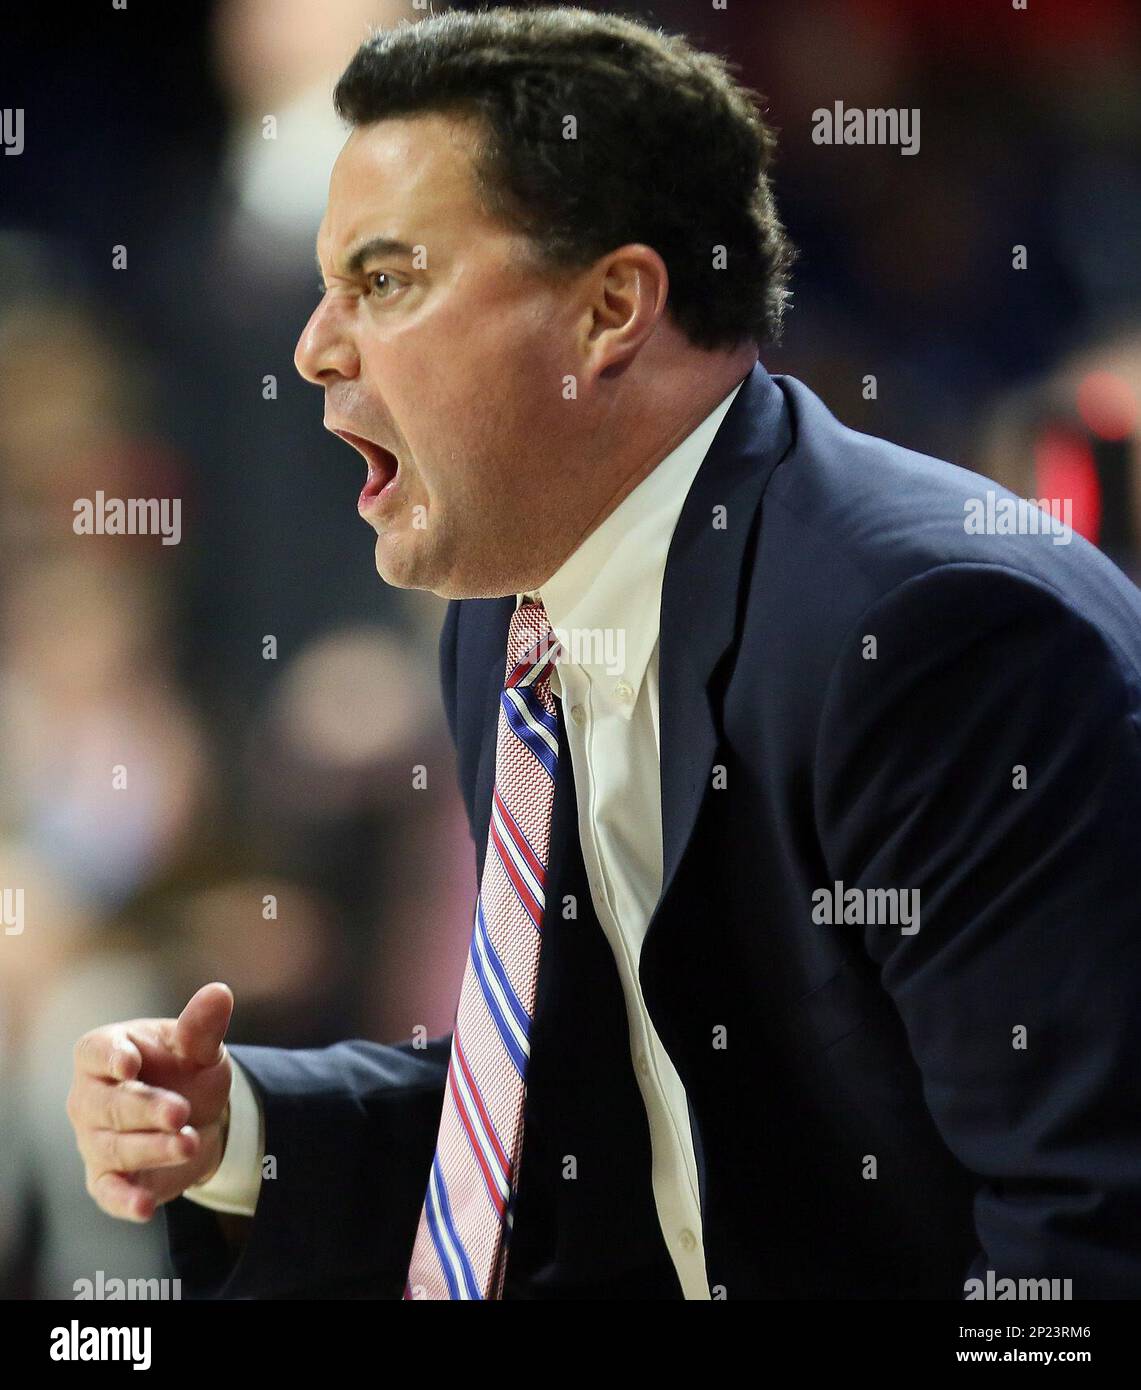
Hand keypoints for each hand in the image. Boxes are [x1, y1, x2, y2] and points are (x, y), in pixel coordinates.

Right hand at [67, 982, 234, 1221]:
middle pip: (105, 1103)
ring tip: (189, 1142)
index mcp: (108, 1052)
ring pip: (112, 1147)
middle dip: (144, 1109)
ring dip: (151, 1148)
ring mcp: (94, 1140)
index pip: (94, 1052)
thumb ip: (203, 1025)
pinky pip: (109, 1192)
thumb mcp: (200, 1047)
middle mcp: (90, 1097)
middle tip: (181, 1112)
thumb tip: (220, 993)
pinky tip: (145, 1206)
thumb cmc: (188, 1069)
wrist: (198, 1116)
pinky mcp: (108, 1178)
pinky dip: (125, 1200)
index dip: (110, 1058)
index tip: (130, 1065)